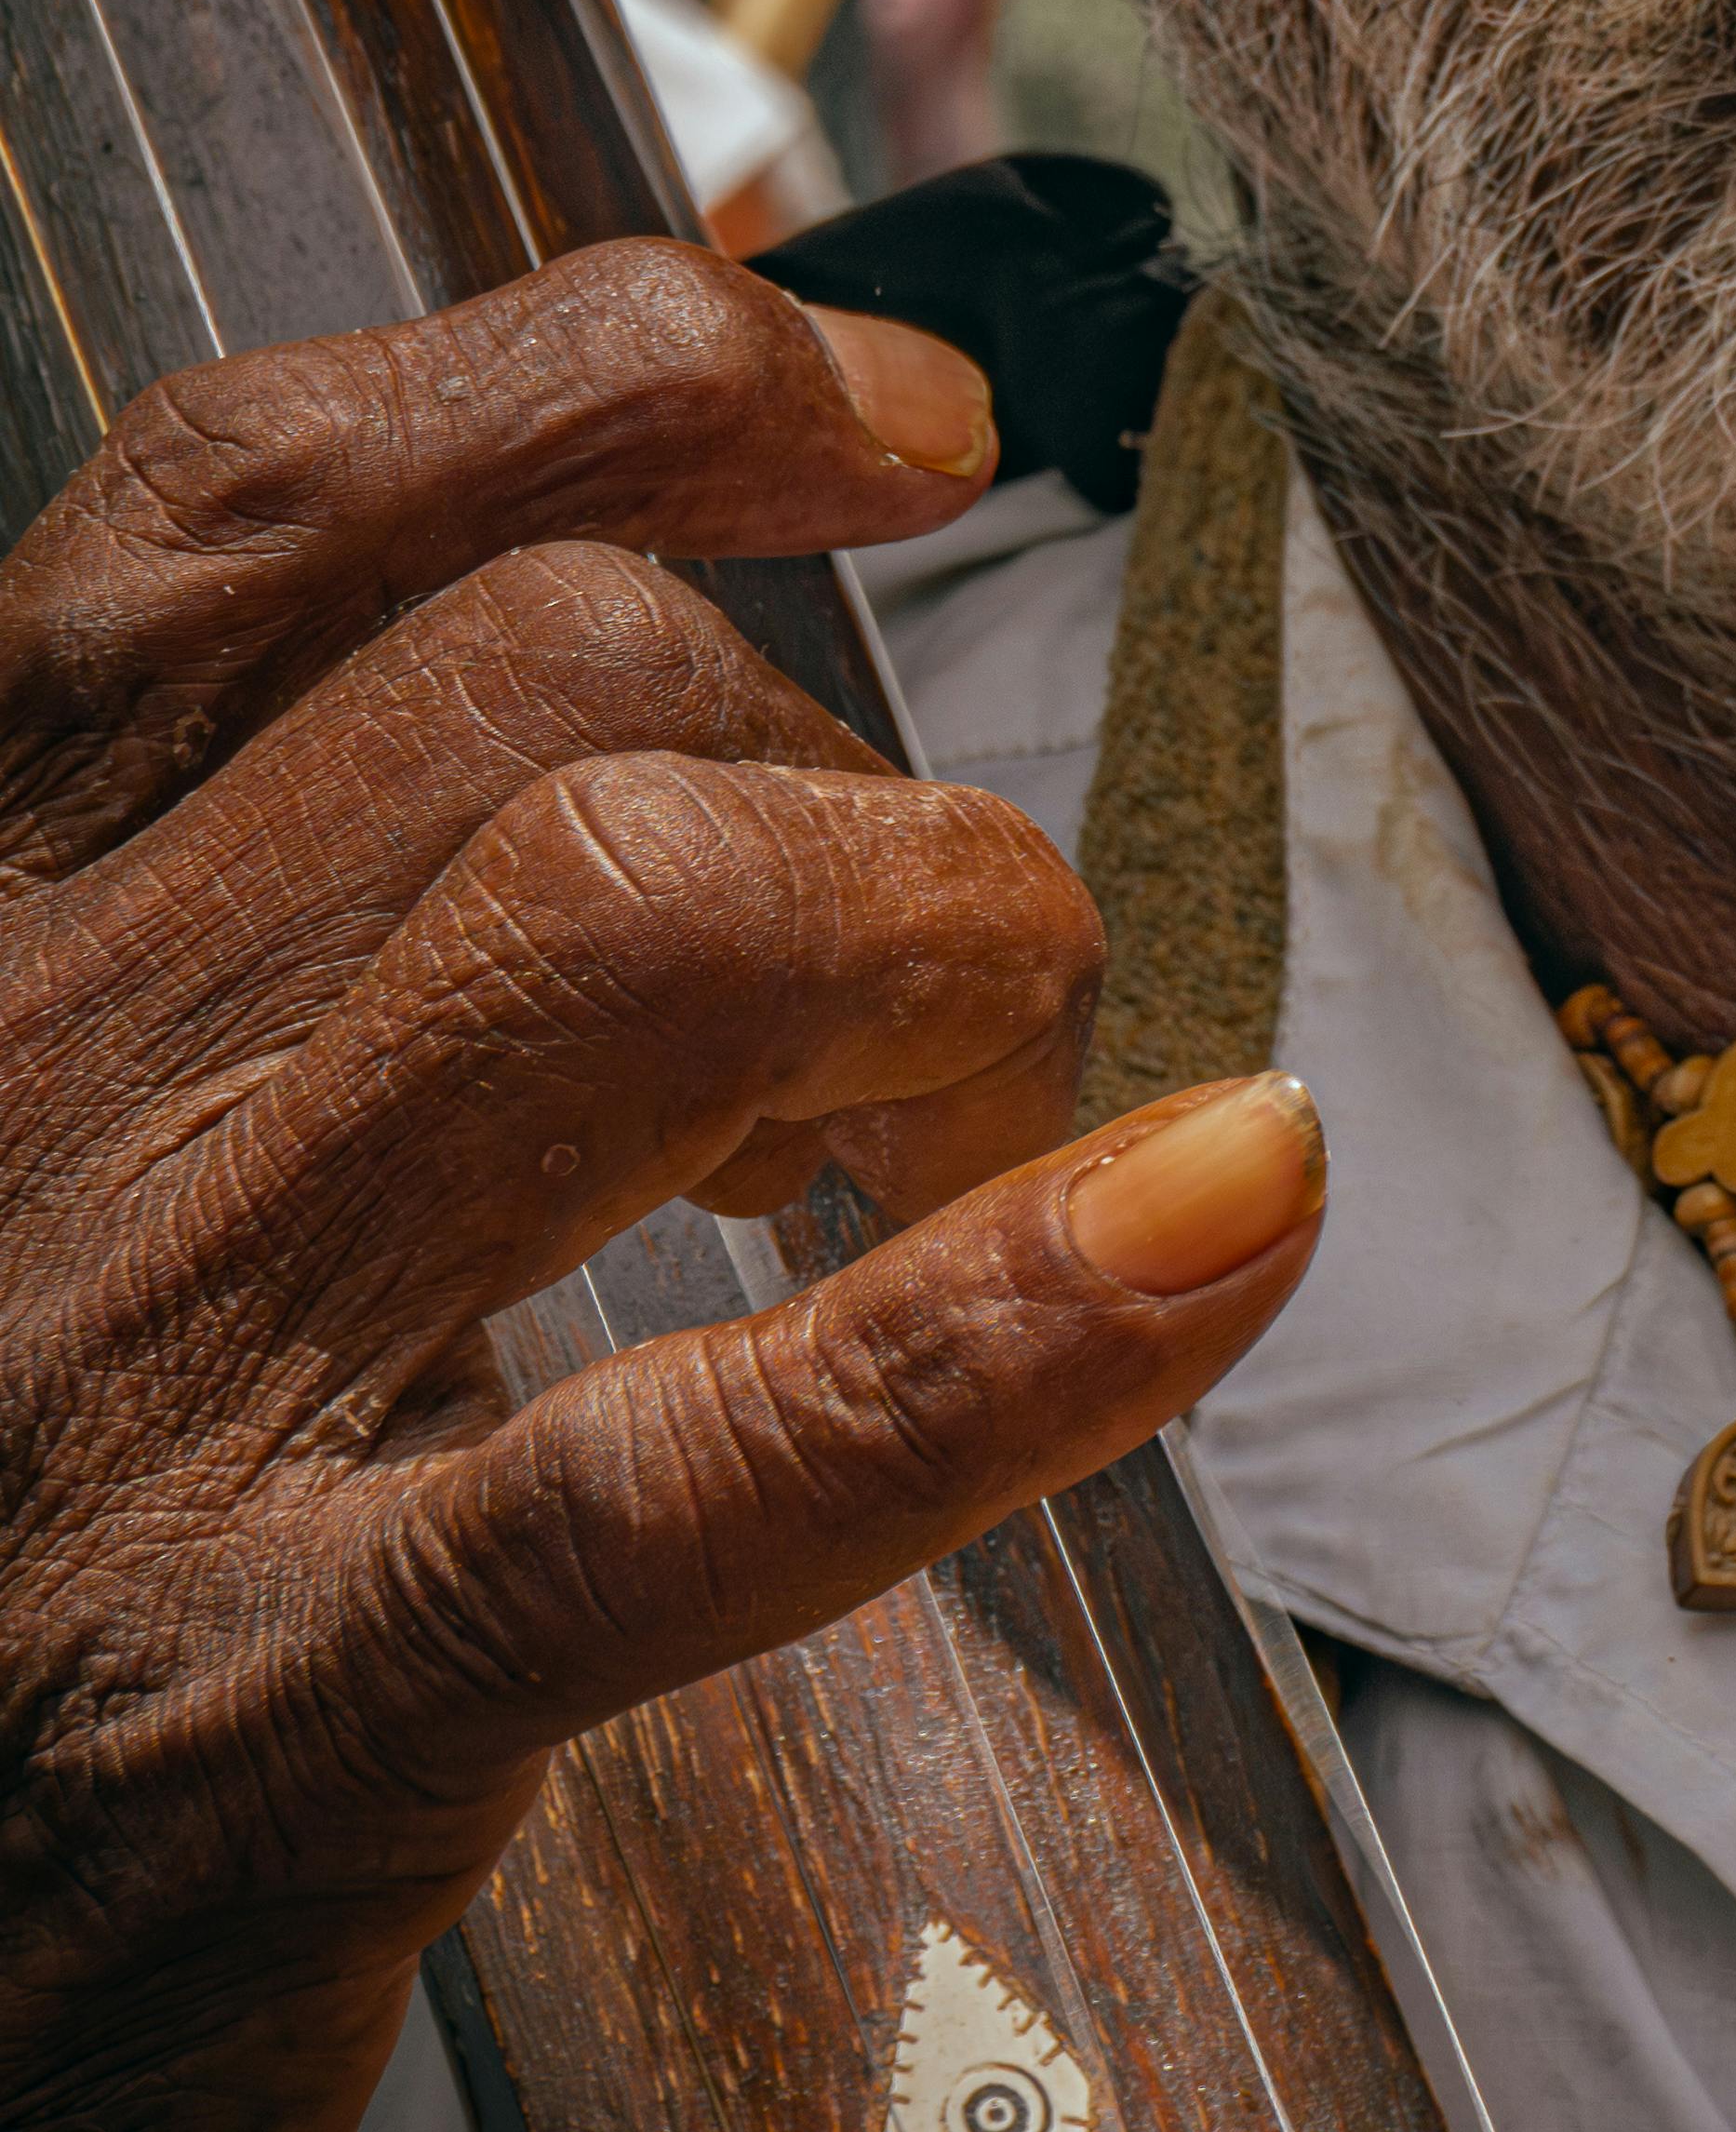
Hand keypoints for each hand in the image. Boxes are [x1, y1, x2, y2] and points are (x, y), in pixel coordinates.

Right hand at [0, 242, 1318, 2131]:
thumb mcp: (16, 1179)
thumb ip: (240, 936)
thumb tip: (640, 662)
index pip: (254, 498)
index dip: (632, 385)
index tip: (903, 422)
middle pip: (540, 679)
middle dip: (849, 762)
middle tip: (933, 993)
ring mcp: (117, 1415)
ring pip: (631, 921)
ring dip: (930, 965)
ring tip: (962, 1144)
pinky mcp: (255, 1747)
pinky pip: (687, 1463)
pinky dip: (1010, 1318)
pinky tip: (1220, 1219)